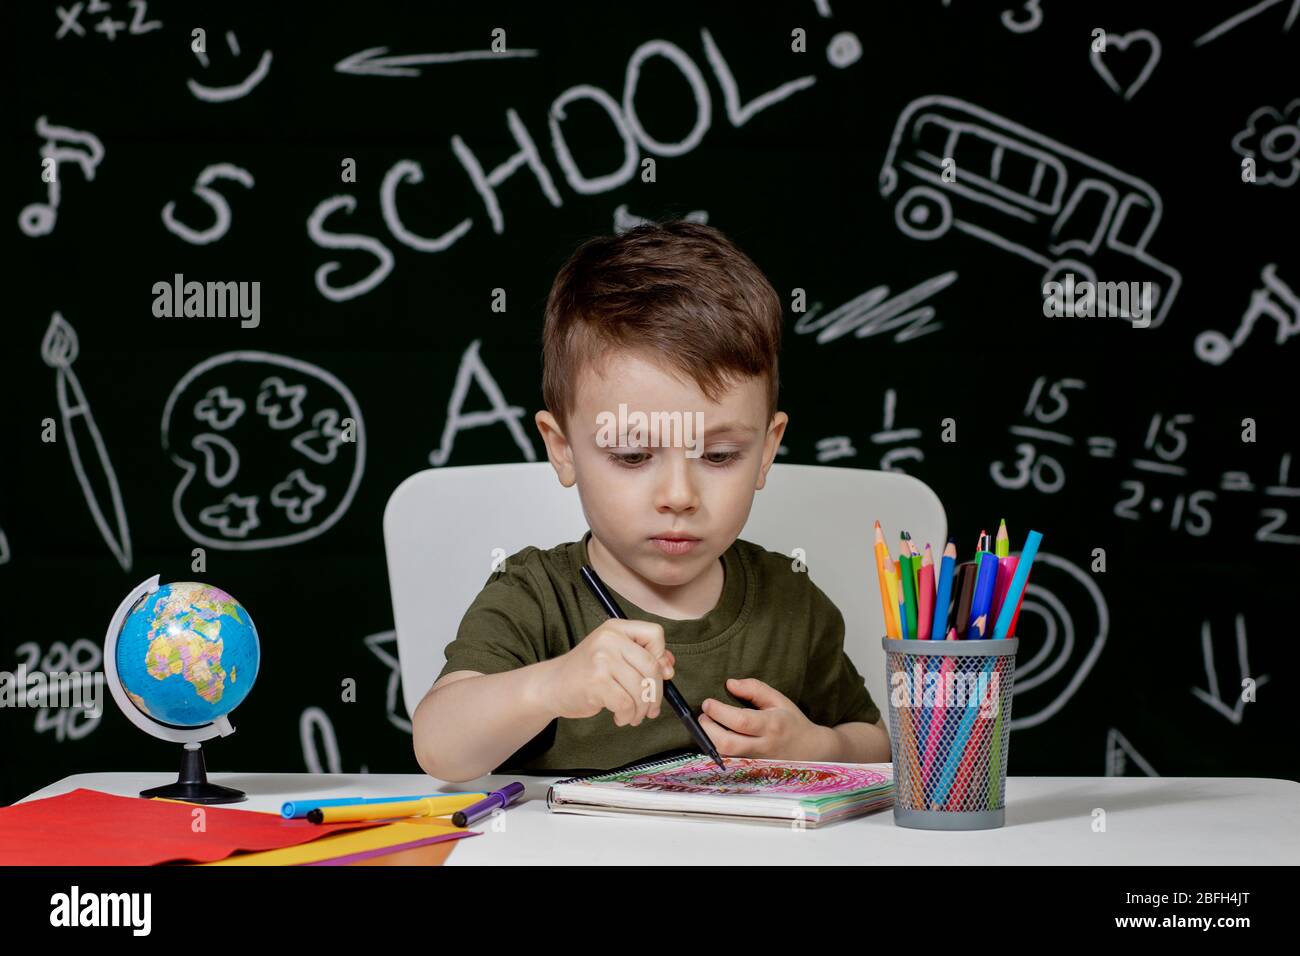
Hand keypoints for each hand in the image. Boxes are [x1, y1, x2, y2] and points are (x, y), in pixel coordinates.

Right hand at [536, 620, 674, 726]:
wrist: (551, 686)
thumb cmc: (586, 673)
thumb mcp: (614, 657)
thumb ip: (642, 657)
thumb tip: (669, 668)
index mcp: (616, 628)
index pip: (655, 634)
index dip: (661, 658)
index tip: (659, 676)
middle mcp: (609, 639)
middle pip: (651, 666)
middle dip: (656, 694)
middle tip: (651, 708)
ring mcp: (602, 659)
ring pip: (640, 688)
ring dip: (641, 709)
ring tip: (633, 716)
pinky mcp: (596, 681)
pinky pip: (626, 703)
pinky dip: (627, 715)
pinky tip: (620, 717)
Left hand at [699, 678, 826, 759]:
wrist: (809, 750)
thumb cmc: (791, 722)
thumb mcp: (778, 699)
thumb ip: (754, 689)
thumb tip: (729, 683)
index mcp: (771, 725)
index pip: (741, 721)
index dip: (719, 712)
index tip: (708, 703)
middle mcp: (763, 746)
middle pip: (727, 743)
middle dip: (708, 729)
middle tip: (703, 715)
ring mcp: (757, 761)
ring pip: (725, 756)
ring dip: (709, 740)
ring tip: (708, 725)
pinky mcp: (751, 769)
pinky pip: (728, 761)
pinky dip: (717, 750)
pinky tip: (716, 738)